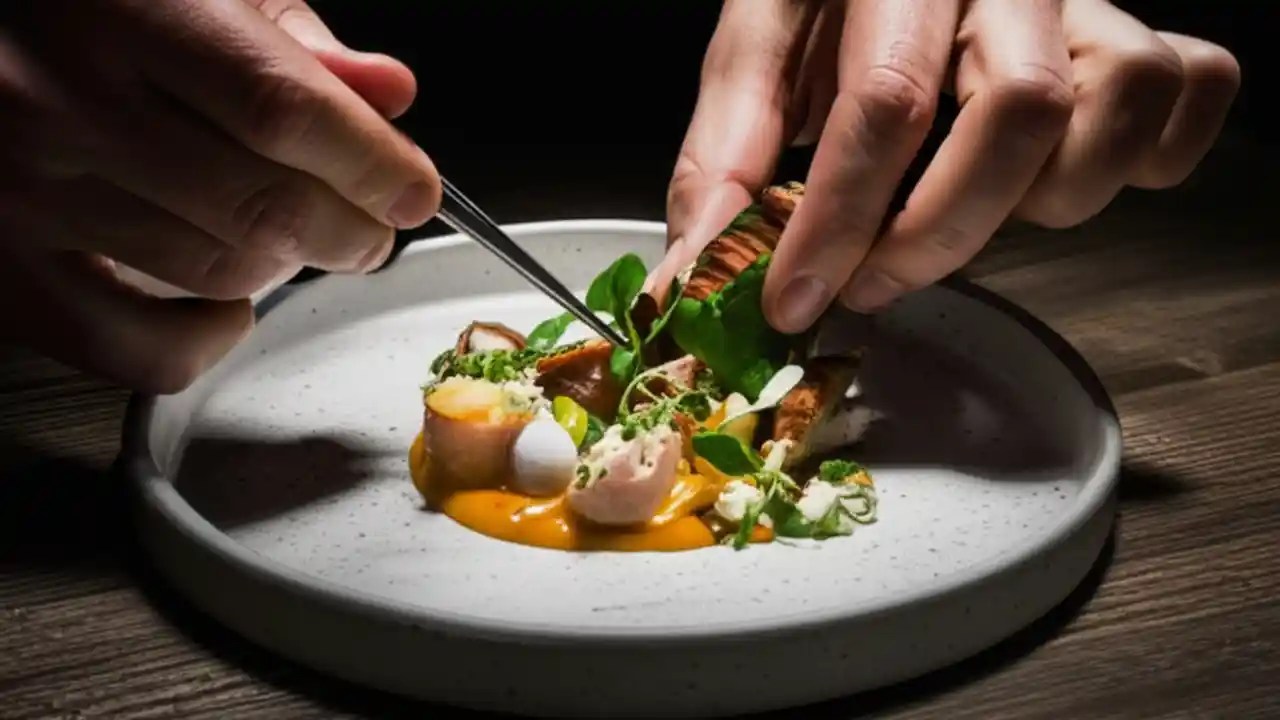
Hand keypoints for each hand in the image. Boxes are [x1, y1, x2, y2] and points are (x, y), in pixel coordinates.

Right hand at [0, 0, 440, 391]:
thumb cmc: (85, 2)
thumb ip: (293, 39)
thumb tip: (389, 97)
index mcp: (122, 10)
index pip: (284, 110)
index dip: (373, 164)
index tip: (413, 190)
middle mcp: (62, 104)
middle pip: (265, 206)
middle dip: (353, 230)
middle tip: (372, 225)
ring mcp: (22, 194)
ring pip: (217, 274)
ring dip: (290, 268)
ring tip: (294, 235)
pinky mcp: (3, 266)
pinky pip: (133, 349)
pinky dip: (205, 342)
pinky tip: (225, 303)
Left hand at [661, 0, 1239, 332]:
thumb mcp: (757, 47)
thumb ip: (722, 154)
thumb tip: (694, 275)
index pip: (885, 98)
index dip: (837, 219)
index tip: (794, 300)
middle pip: (1021, 109)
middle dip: (936, 231)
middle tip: (869, 281)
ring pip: (1118, 103)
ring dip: (1043, 198)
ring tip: (965, 211)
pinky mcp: (1133, 23)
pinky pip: (1190, 90)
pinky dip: (1143, 157)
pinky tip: (1056, 174)